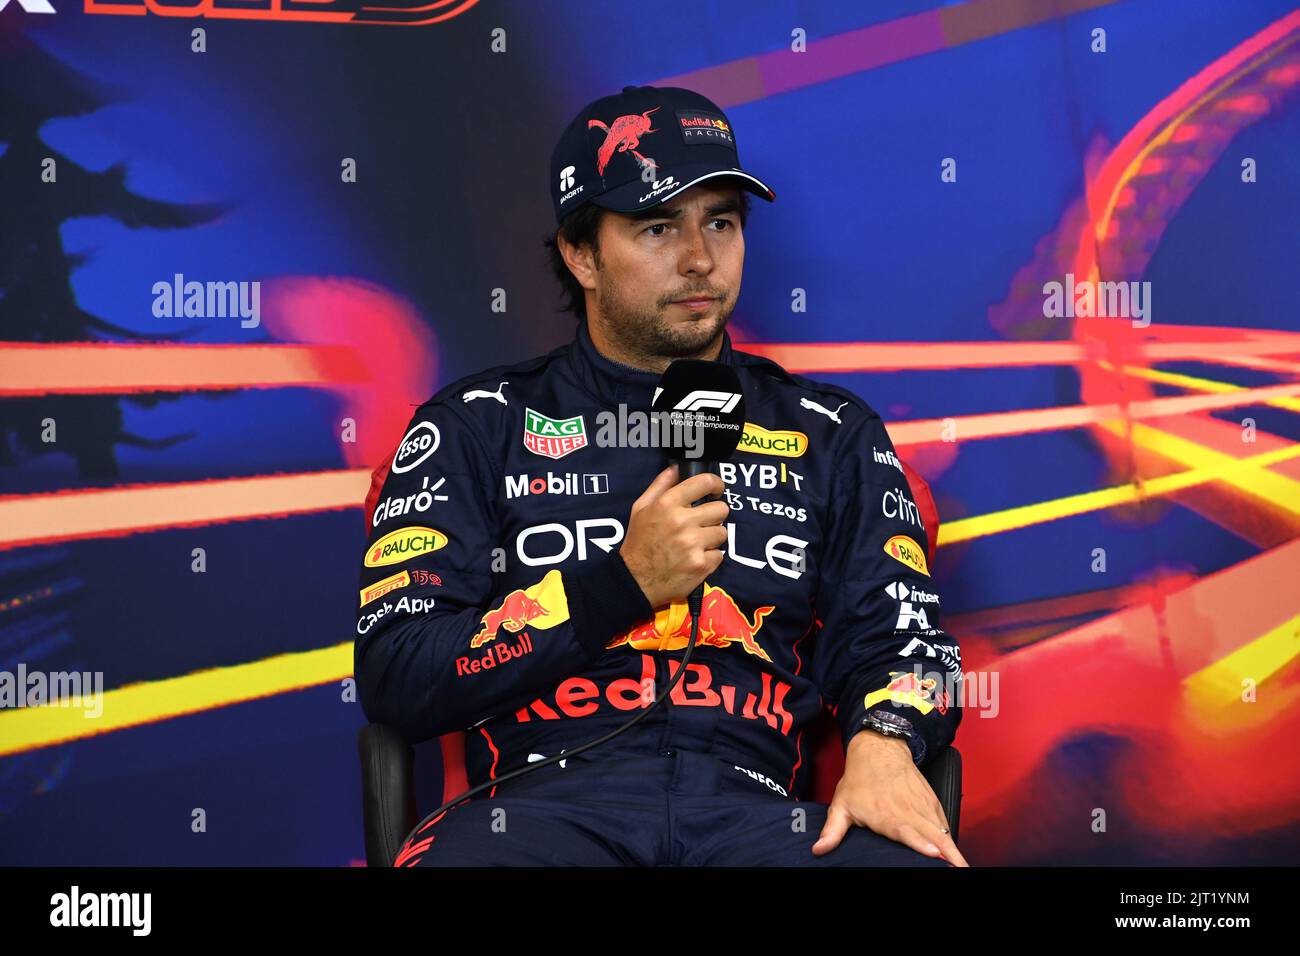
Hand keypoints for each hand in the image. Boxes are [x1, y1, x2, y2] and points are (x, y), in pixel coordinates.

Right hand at [619, 465, 728, 608]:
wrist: (635, 580)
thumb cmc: (638, 543)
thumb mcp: (640, 509)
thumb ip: (660, 486)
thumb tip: (676, 468)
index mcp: (667, 504)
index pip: (704, 483)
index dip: (716, 484)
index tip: (716, 490)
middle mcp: (682, 521)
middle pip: (721, 509)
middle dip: (714, 515)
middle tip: (703, 522)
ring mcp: (694, 544)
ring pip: (722, 532)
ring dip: (712, 537)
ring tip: (697, 543)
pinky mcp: (701, 564)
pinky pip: (720, 554)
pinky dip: (710, 557)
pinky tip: (695, 558)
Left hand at [812, 729, 968, 865]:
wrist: (879, 749)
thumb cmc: (859, 780)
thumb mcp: (841, 804)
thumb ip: (833, 830)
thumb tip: (819, 850)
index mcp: (887, 815)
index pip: (907, 832)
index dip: (921, 844)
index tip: (934, 854)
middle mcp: (908, 811)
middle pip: (933, 836)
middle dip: (948, 855)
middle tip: (959, 870)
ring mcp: (923, 806)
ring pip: (943, 830)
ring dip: (953, 849)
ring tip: (961, 867)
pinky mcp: (932, 802)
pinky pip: (945, 823)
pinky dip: (951, 838)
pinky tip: (955, 853)